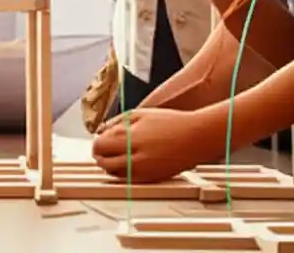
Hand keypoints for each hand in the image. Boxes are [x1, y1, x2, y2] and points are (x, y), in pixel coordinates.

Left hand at [92, 108, 208, 181]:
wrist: (196, 137)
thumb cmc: (170, 122)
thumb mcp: (139, 114)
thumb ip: (116, 122)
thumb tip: (100, 131)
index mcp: (127, 137)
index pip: (99, 146)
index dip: (97, 143)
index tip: (101, 139)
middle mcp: (132, 156)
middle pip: (103, 162)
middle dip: (101, 155)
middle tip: (106, 149)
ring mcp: (141, 170)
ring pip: (114, 174)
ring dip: (111, 165)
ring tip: (119, 155)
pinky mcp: (151, 179)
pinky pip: (128, 180)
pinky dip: (124, 173)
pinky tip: (131, 162)